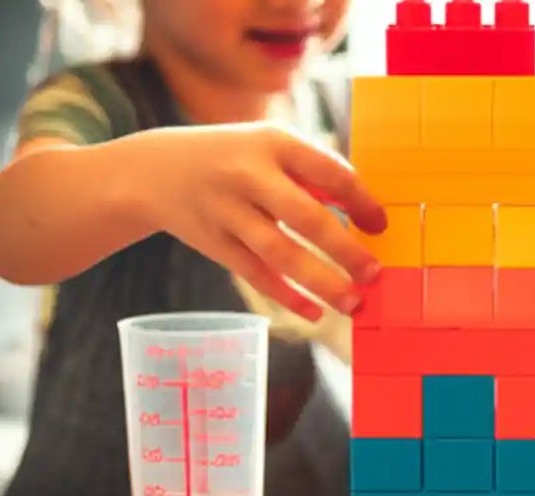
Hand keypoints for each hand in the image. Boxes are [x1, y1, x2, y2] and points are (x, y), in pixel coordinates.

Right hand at [122, 122, 386, 320]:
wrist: (153, 170)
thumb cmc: (232, 158)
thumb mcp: (268, 146)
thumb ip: (313, 173)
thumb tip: (366, 211)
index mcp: (274, 143)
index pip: (330, 173)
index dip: (362, 202)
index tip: (381, 227)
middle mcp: (249, 175)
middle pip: (306, 218)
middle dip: (345, 250)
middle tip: (375, 273)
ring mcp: (227, 211)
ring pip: (280, 254)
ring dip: (321, 282)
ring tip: (353, 302)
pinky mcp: (213, 242)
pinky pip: (255, 275)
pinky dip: (286, 296)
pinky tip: (313, 313)